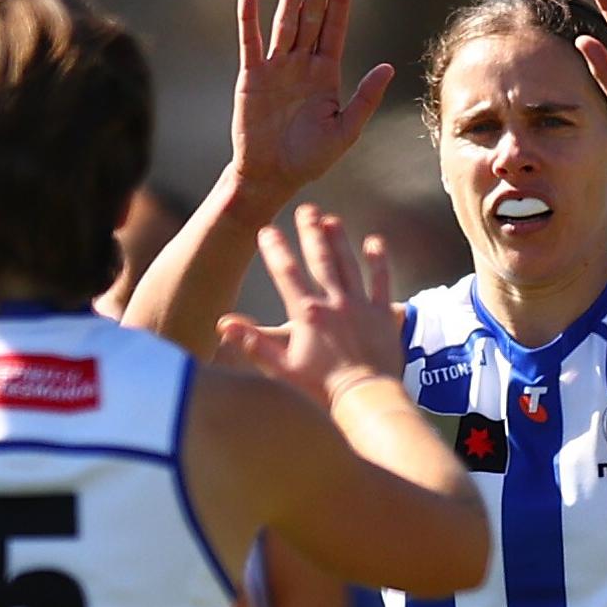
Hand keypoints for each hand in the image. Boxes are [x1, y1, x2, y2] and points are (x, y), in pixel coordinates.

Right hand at [219, 204, 397, 405]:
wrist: (365, 397)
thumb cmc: (320, 387)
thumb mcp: (281, 367)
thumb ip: (253, 342)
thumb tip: (223, 324)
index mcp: (307, 313)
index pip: (287, 273)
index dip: (275, 249)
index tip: (266, 230)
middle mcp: (334, 302)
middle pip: (321, 259)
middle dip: (311, 231)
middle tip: (306, 209)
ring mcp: (360, 306)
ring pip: (349, 264)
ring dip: (340, 239)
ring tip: (332, 219)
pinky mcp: (383, 314)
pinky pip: (381, 281)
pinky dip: (379, 261)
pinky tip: (375, 243)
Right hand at [229, 0, 393, 213]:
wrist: (272, 177)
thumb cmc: (310, 159)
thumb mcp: (345, 130)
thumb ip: (365, 98)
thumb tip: (389, 67)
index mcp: (326, 73)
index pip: (335, 28)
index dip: (340, 0)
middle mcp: (302, 64)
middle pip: (311, 17)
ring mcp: (276, 68)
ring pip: (285, 24)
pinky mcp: (251, 77)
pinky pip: (250, 42)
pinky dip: (249, 18)